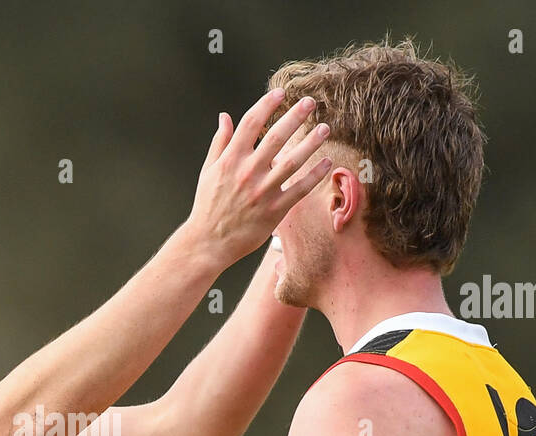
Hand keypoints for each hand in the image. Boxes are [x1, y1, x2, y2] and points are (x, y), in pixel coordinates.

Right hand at [186, 90, 331, 264]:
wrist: (208, 242)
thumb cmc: (207, 206)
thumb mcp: (208, 171)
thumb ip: (220, 142)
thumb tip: (225, 116)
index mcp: (230, 159)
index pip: (250, 123)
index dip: (267, 105)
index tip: (281, 92)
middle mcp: (247, 172)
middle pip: (275, 137)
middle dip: (294, 116)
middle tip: (311, 102)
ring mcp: (262, 191)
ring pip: (292, 161)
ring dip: (311, 143)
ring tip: (325, 129)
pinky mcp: (274, 211)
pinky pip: (299, 189)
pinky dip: (314, 175)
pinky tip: (327, 162)